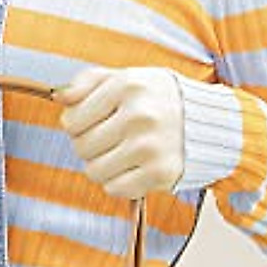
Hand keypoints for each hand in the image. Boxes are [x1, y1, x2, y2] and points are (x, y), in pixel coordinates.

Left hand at [54, 66, 185, 198]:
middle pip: (82, 148)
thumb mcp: (128, 77)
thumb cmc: (159, 99)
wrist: (208, 123)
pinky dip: (118, 182)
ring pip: (94, 171)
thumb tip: (58, 97)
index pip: (72, 121)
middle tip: (109, 140)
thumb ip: (90, 81)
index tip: (93, 123)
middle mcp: (138, 115)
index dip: (77, 126)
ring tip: (120, 154)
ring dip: (101, 166)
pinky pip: (114, 188)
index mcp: (127, 85)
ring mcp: (148, 147)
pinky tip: (132, 168)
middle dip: (89, 146)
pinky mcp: (158, 173)